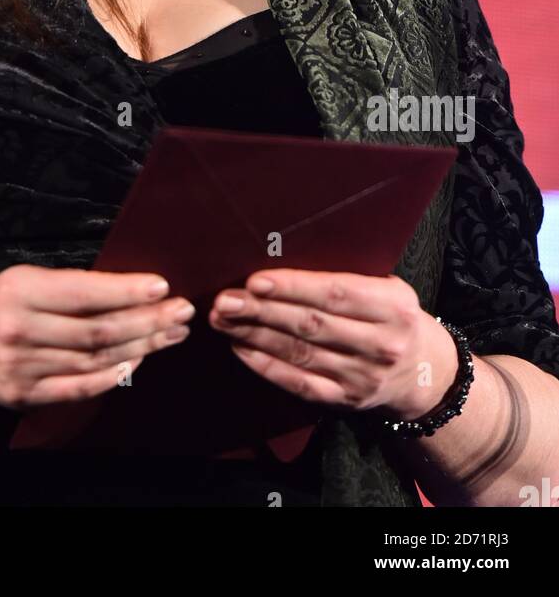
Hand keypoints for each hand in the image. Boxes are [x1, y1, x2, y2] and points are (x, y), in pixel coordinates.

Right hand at [0, 266, 194, 409]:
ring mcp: (21, 367)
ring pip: (94, 360)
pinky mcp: (24, 395)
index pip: (84, 293)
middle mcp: (19, 330)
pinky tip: (137, 361)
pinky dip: (111, 376)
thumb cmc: (2, 302)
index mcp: (21, 291)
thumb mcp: (28, 279)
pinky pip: (78, 388)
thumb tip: (133, 290)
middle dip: (147, 321)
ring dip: (140, 347)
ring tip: (170, 333)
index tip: (162, 286)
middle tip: (182, 312)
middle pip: (97, 330)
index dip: (126, 291)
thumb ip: (72, 286)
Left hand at [209, 268, 458, 419]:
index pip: (335, 294)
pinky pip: (300, 383)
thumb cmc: (394, 316)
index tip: (255, 279)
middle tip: (224, 299)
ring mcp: (363, 376)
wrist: (427, 372)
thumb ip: (349, 274)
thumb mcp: (388, 287)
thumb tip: (287, 249)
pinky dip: (267, 366)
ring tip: (223, 319)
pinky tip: (241, 348)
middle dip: (262, 310)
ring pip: (299, 353)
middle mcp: (380, 344)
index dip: (293, 287)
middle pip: (311, 325)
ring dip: (255, 335)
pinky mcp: (346, 400)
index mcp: (393, 306)